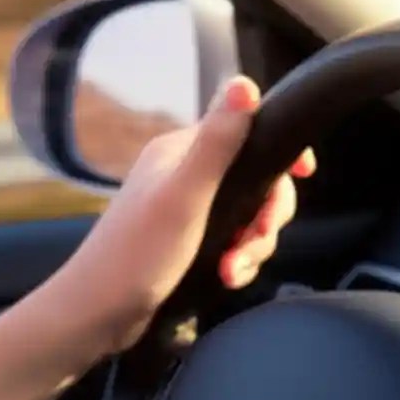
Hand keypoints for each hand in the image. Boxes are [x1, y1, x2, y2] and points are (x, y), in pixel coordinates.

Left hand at [54, 76, 313, 353]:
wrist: (95, 317)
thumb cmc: (137, 255)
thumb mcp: (185, 195)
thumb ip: (218, 142)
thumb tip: (244, 82)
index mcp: (181, 151)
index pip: (248, 132)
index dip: (280, 152)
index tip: (304, 174)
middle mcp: (184, 173)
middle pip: (258, 179)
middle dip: (266, 215)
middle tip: (255, 239)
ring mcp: (187, 208)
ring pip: (250, 215)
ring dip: (252, 245)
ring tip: (233, 269)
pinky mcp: (188, 240)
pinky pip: (234, 241)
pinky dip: (238, 260)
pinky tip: (227, 277)